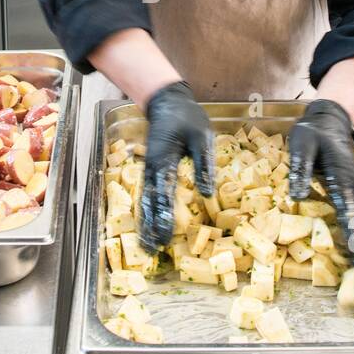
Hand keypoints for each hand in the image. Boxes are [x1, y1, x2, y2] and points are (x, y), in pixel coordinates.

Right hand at [138, 81, 212, 255]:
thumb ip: (204, 164)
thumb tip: (208, 193)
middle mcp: (153, 168)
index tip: (165, 236)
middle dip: (151, 227)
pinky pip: (148, 195)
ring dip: (146, 223)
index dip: (164, 217)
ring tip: (147, 246)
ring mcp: (150, 169)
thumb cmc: (187, 117)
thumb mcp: (202, 136)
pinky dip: (147, 212)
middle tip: (152, 251)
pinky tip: (149, 226)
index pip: (164, 194)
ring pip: (145, 201)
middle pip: (149, 203)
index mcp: (164, 160)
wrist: (167, 102)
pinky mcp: (152, 170)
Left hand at [288, 99, 353, 270]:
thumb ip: (300, 169)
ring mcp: (349, 188)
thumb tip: (296, 197)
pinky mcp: (344, 190)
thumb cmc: (311, 132)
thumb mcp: (301, 145)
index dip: (352, 233)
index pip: (347, 210)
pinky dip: (351, 230)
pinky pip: (349, 213)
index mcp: (340, 175)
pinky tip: (350, 248)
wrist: (327, 121)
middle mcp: (349, 185)